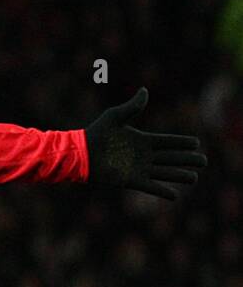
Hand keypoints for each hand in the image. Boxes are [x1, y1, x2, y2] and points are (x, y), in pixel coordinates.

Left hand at [84, 89, 205, 199]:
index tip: (196, 143)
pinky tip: (175, 195)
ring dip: (179, 175)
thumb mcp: (116, 116)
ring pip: (164, 173)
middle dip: (187, 160)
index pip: (167, 142)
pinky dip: (162, 190)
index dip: (181, 143)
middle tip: (203, 162)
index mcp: (142, 140)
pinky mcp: (130, 180)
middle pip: (170, 158)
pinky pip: (150, 186)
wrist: (81, 154)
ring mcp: (137, 169)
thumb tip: (145, 91)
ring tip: (194, 178)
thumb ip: (132, 106)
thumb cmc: (96, 134)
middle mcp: (143, 156)